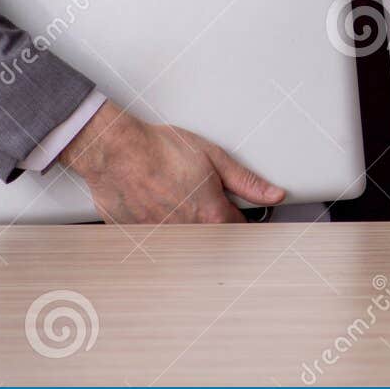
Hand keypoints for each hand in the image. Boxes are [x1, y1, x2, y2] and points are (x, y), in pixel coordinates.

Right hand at [58, 101, 284, 223]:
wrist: (116, 151)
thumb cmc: (160, 150)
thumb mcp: (214, 157)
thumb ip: (246, 181)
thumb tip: (273, 194)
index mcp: (212, 215)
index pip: (240, 227)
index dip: (241, 214)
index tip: (237, 207)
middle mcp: (188, 232)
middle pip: (212, 236)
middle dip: (211, 218)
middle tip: (198, 194)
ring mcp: (162, 237)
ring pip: (185, 238)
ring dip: (185, 222)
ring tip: (173, 195)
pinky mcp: (139, 237)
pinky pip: (157, 237)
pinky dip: (159, 223)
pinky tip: (153, 202)